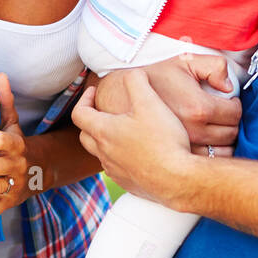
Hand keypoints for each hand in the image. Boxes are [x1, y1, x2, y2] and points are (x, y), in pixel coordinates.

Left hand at [73, 71, 195, 205]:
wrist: (178, 179)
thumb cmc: (163, 140)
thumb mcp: (150, 102)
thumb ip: (136, 81)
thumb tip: (131, 72)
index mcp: (104, 131)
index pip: (79, 113)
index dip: (84, 99)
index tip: (95, 92)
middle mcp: (104, 153)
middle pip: (85, 135)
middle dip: (91, 120)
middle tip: (104, 110)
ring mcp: (115, 171)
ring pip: (101, 153)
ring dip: (106, 139)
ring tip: (124, 130)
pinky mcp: (128, 184)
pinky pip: (116, 168)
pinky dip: (120, 157)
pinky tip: (138, 152)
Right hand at [93, 54, 239, 156]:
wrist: (123, 98)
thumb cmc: (157, 79)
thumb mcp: (184, 61)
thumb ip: (213, 65)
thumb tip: (229, 86)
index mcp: (197, 107)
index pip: (234, 113)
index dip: (235, 106)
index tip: (228, 103)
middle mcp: (193, 131)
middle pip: (230, 135)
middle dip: (231, 125)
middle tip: (222, 116)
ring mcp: (184, 149)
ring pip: (221, 154)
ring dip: (223, 143)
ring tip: (214, 130)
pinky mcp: (176, 159)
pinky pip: (205, 165)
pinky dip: (209, 157)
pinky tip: (203, 144)